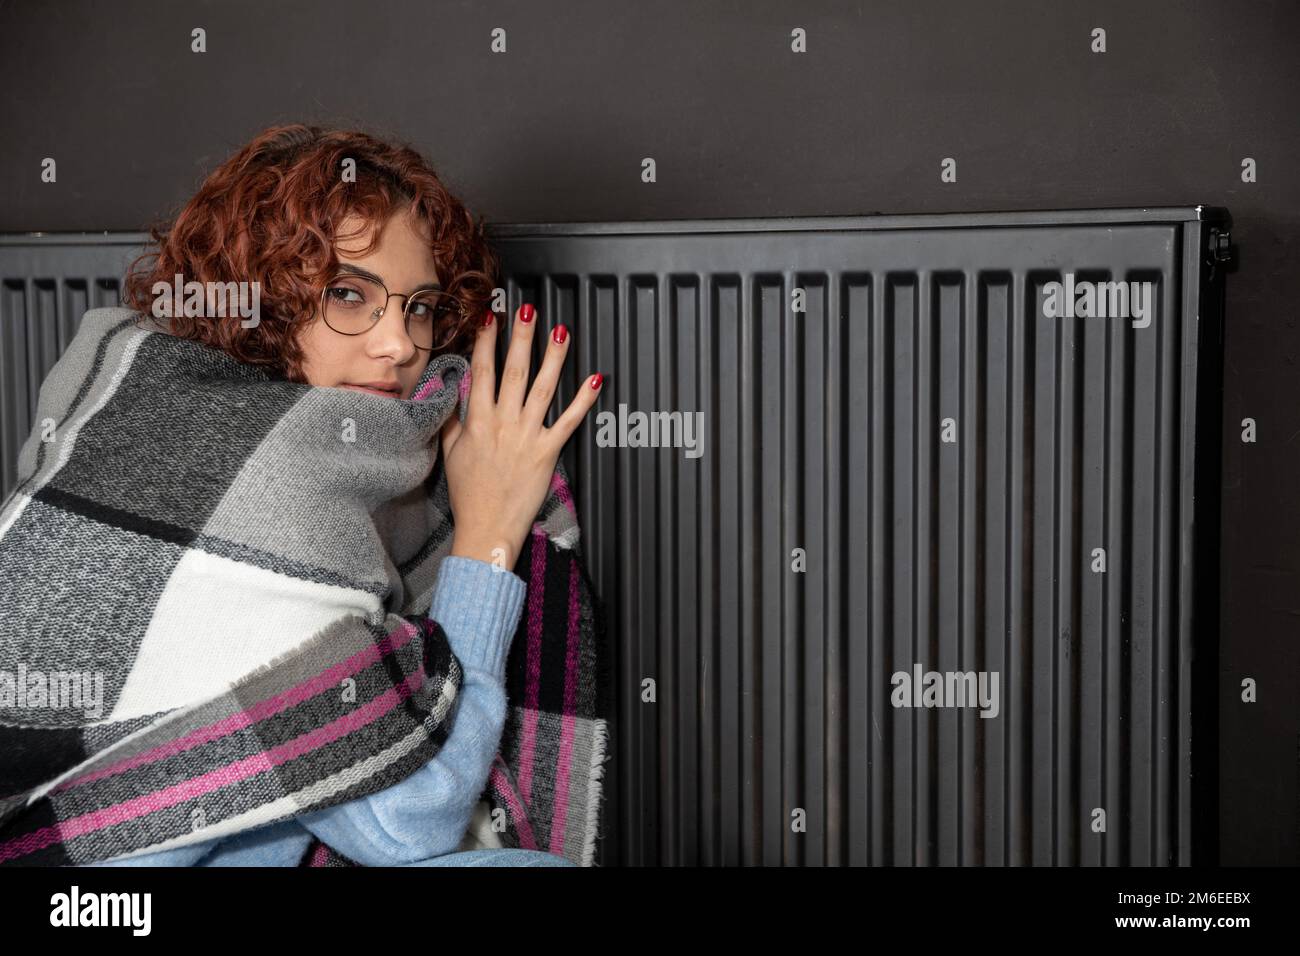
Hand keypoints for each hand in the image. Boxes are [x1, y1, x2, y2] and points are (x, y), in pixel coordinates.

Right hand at [440, 302, 603, 570]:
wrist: (486, 529)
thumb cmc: (469, 495)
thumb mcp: (451, 454)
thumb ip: (453, 421)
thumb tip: (453, 393)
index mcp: (476, 421)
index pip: (482, 372)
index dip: (487, 342)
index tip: (492, 318)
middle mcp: (502, 423)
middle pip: (512, 371)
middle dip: (520, 337)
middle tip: (528, 309)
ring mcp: (526, 436)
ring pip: (542, 388)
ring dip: (553, 357)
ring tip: (562, 331)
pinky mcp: (547, 452)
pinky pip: (568, 421)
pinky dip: (583, 400)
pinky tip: (595, 380)